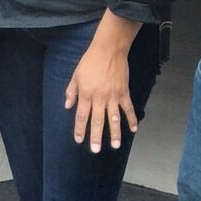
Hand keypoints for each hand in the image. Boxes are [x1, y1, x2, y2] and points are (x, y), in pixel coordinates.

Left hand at [65, 14, 144, 152]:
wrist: (109, 50)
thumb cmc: (89, 62)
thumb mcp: (75, 76)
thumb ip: (71, 92)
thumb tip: (67, 106)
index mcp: (85, 94)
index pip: (81, 116)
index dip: (80, 129)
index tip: (79, 140)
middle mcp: (99, 98)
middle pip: (97, 121)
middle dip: (96, 137)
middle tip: (95, 150)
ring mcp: (113, 96)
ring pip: (114, 118)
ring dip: (115, 133)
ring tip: (115, 145)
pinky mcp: (124, 92)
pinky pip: (128, 108)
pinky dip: (132, 119)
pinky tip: (133, 129)